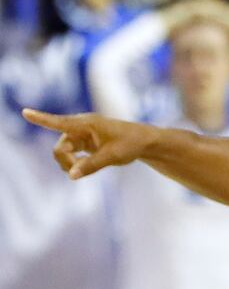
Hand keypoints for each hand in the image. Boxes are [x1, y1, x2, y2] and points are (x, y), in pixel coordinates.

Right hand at [22, 109, 152, 177]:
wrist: (143, 142)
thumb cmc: (131, 144)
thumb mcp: (113, 156)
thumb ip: (92, 165)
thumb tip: (71, 176)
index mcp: (87, 123)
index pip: (60, 122)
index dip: (41, 119)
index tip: (25, 112)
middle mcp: (80, 127)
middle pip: (60, 148)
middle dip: (65, 162)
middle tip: (77, 173)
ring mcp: (80, 135)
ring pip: (63, 152)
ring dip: (69, 164)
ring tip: (84, 170)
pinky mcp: (83, 143)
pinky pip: (69, 155)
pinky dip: (74, 164)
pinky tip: (83, 168)